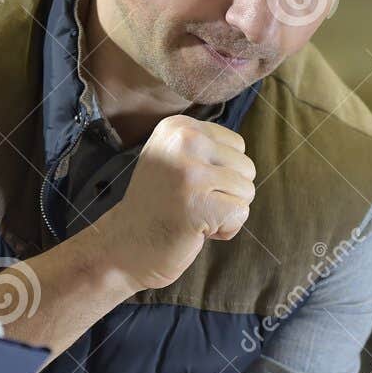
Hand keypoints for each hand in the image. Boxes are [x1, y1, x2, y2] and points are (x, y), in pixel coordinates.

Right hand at [95, 115, 255, 290]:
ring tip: (192, 215)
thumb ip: (205, 148)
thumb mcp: (173, 158)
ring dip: (226, 212)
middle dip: (227, 193)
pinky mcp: (199, 204)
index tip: (188, 185)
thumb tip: (244, 148)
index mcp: (178, 126)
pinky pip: (241, 213)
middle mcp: (184, 141)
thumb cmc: (157, 206)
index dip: (221, 173)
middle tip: (190, 204)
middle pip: (246, 167)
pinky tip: (196, 230)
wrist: (124, 246)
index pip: (237, 145)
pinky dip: (225, 230)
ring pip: (247, 190)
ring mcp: (190, 172)